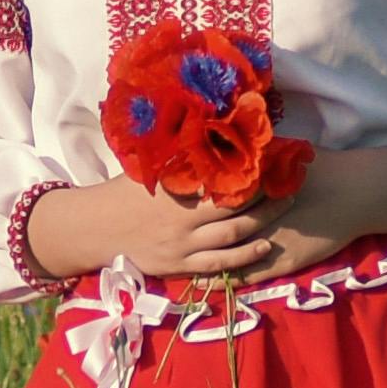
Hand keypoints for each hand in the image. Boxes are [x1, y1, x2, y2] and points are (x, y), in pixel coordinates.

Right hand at [28, 177, 340, 288]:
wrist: (93, 230)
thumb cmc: (120, 193)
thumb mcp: (146, 168)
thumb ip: (173, 154)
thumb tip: (198, 122)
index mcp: (175, 189)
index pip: (221, 177)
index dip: (251, 170)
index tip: (274, 158)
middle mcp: (183, 218)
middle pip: (236, 208)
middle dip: (267, 197)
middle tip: (293, 185)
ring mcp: (182, 245)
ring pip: (233, 237)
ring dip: (264, 224)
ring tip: (288, 211)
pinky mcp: (179, 266)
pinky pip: (219, 264)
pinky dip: (245, 257)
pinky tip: (265, 247)